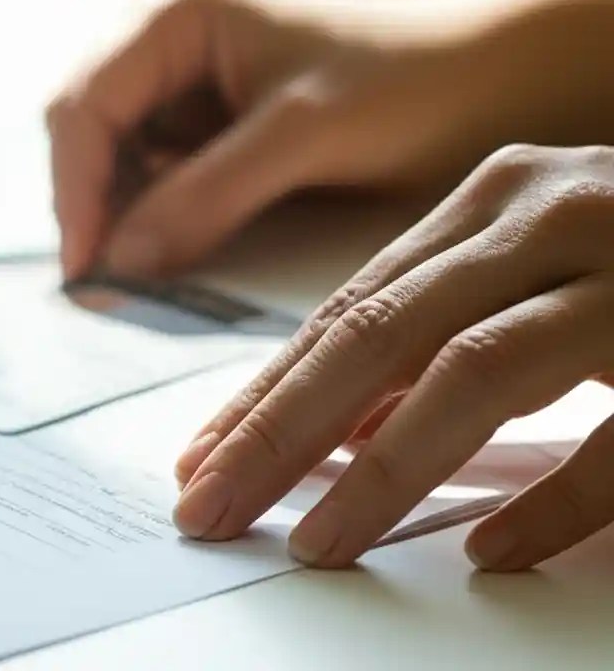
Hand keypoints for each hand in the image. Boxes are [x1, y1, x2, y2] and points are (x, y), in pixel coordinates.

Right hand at [47, 0, 613, 280]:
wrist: (476, 81)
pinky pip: (147, 176)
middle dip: (91, 205)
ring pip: (109, 160)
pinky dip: (150, 217)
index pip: (83, 106)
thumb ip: (207, 195)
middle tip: (103, 284)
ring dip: (118, 217)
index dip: (75, 191)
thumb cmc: (404, 83)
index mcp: (172, 13)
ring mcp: (175, 81)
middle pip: (83, 132)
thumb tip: (118, 262)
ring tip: (138, 275)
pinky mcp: (197, 122)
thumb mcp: (302, 137)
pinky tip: (170, 251)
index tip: (86, 270)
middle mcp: (158, 37)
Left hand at [172, 144, 613, 570]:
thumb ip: (430, 329)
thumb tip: (323, 427)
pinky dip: (552, 501)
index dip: (263, 392)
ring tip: (320, 542)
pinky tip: (494, 553)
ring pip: (476, 370)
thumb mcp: (521, 268)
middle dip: (281, 430)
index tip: (200, 461)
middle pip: (381, 334)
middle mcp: (553, 215)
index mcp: (493, 200)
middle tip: (213, 507)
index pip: (346, 310)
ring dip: (386, 470)